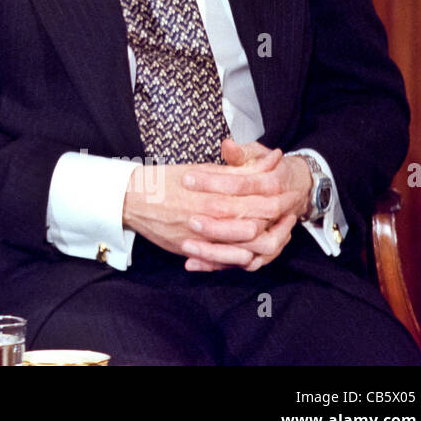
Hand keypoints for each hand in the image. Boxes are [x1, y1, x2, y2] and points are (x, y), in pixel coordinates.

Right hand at [122, 138, 309, 271]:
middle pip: (257, 227)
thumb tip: (272, 158)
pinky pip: (223, 262)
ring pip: (245, 248)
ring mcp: (201, 237)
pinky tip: (249, 252)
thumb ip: (240, 167)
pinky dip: (239, 258)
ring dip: (263, 243)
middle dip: (277, 224)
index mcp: (215, 193)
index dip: (278, 201)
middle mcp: (210, 217)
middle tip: (288, 216)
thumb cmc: (167, 180)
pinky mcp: (192, 250)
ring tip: (274, 235)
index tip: (288, 195)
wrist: (132, 198)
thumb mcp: (204, 169)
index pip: (258, 201)